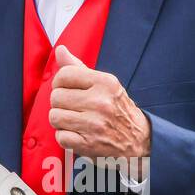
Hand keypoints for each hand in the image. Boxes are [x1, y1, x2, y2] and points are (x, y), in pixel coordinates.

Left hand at [48, 46, 150, 160]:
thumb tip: (60, 50)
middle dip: (61, 104)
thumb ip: (79, 68)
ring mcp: (94, 124)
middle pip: (56, 97)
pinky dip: (65, 138)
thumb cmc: (118, 109)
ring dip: (61, 121)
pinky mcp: (88, 144)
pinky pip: (60, 137)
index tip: (67, 89)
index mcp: (105, 83)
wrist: (140, 141)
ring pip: (54, 117)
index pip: (64, 75)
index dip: (60, 83)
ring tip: (75, 121)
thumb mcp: (104, 84)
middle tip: (74, 108)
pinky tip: (77, 134)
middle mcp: (101, 102)